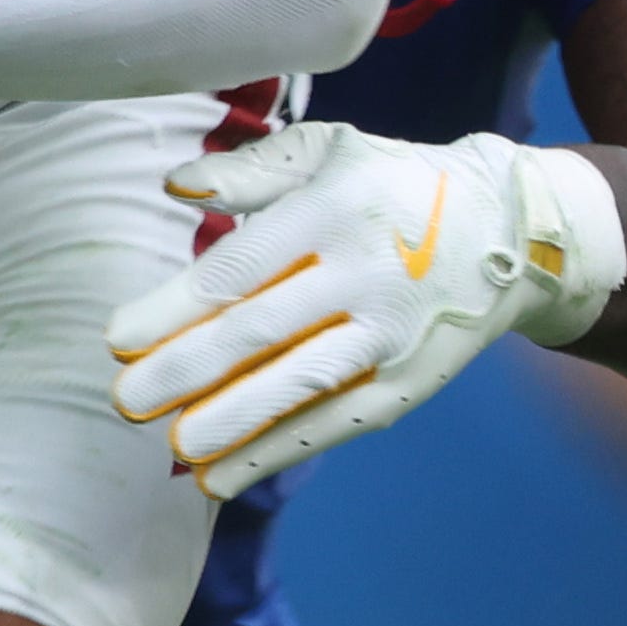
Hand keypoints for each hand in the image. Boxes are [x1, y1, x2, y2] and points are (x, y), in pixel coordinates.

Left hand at [106, 121, 626, 498]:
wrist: (508, 229)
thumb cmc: (393, 184)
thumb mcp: (331, 151)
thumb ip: (252, 170)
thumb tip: (176, 186)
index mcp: (335, 207)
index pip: (241, 266)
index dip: (174, 307)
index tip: (118, 340)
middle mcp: (366, 271)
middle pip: (261, 330)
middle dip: (188, 370)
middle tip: (127, 399)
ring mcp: (392, 331)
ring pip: (301, 382)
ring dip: (234, 419)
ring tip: (175, 446)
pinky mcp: (411, 380)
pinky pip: (337, 422)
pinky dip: (279, 450)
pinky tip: (225, 474)